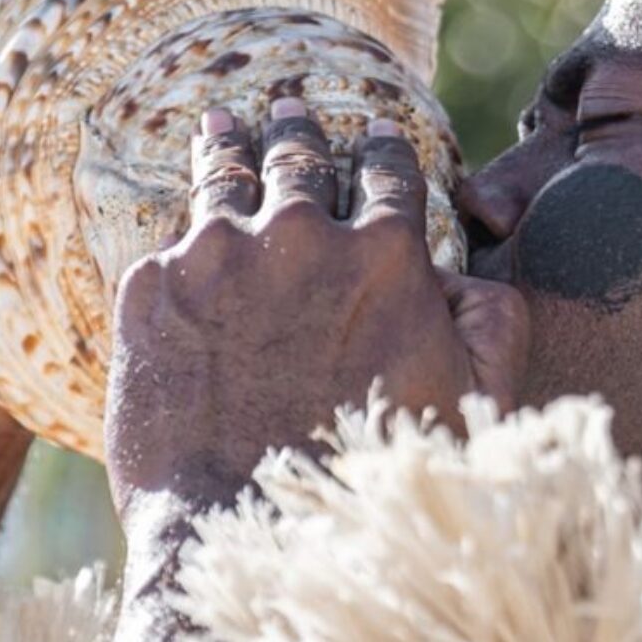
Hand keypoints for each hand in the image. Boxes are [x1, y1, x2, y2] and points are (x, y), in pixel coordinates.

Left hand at [105, 101, 529, 535]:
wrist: (248, 532)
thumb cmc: (374, 479)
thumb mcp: (474, 403)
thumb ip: (493, 323)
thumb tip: (469, 272)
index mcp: (388, 256)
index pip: (391, 174)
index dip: (385, 154)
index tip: (377, 143)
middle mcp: (302, 236)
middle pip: (300, 160)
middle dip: (300, 132)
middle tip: (290, 108)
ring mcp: (217, 256)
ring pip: (221, 177)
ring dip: (227, 145)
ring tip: (220, 125)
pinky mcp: (149, 289)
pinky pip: (166, 244)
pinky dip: (179, 241)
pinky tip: (176, 234)